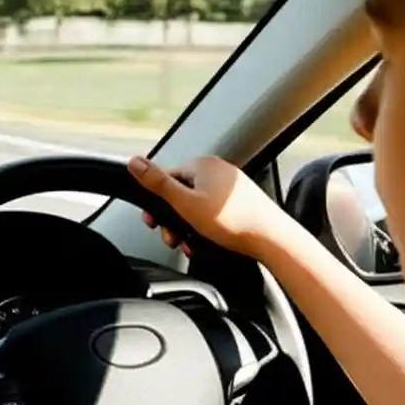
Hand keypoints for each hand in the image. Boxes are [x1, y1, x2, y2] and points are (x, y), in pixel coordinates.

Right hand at [128, 155, 290, 259]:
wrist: (271, 239)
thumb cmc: (232, 221)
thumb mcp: (185, 203)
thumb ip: (157, 183)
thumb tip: (134, 162)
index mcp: (202, 165)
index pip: (166, 179)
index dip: (157, 203)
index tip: (154, 222)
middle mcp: (218, 170)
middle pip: (181, 194)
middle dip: (173, 218)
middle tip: (172, 237)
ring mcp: (231, 186)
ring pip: (197, 206)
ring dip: (188, 227)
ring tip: (191, 243)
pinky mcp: (241, 201)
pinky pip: (214, 212)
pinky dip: (206, 227)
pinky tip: (208, 242)